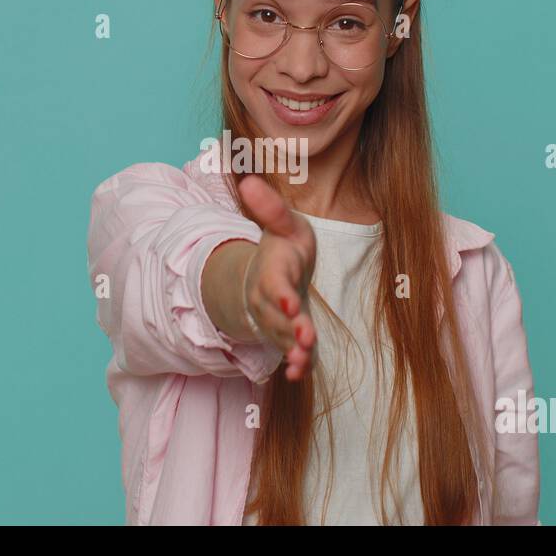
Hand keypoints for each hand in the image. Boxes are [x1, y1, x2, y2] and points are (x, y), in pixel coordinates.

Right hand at [237, 175, 317, 381]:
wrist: (274, 275)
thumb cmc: (284, 248)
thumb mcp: (284, 224)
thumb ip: (272, 208)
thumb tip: (249, 180)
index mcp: (272, 271)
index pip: (274, 284)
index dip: (280, 294)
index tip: (290, 302)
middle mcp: (270, 300)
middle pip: (276, 318)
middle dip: (290, 329)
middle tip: (306, 338)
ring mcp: (277, 321)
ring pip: (282, 339)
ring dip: (293, 350)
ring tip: (304, 360)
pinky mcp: (288, 335)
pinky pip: (288, 352)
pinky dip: (295, 365)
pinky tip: (301, 375)